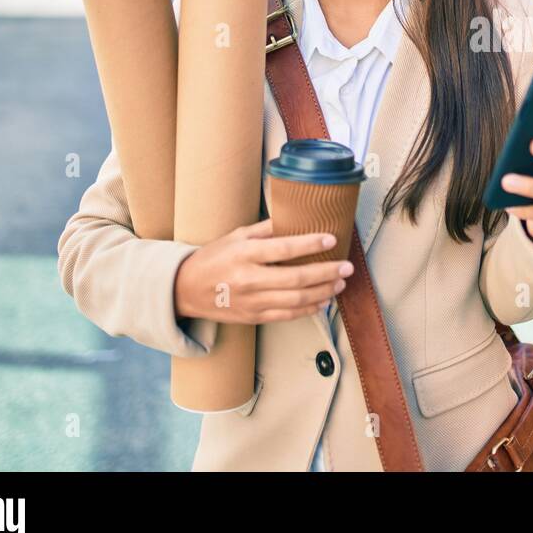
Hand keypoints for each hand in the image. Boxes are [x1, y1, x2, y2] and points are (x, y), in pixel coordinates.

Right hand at [174, 217, 353, 324]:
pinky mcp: (253, 317)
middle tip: (346, 267)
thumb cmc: (214, 257)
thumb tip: (295, 216)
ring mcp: (251, 301)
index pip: (283, 248)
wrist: (186, 289)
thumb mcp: (236, 236)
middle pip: (296, 278)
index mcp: (245, 254)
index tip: (331, 239)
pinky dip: (308, 310)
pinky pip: (287, 316)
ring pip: (295, 300)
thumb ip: (266, 229)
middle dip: (326, 272)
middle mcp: (249, 279)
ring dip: (323, 292)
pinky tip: (322, 301)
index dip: (310, 244)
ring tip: (340, 283)